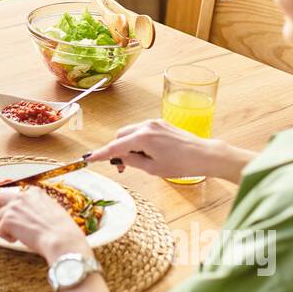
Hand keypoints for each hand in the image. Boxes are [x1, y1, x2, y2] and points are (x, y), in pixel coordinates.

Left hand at [0, 185, 90, 262]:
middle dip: (1, 209)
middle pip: (0, 197)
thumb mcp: (54, 210)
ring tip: (17, 235)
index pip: (18, 194)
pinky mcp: (8, 220)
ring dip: (5, 226)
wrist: (61, 239)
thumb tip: (35, 215)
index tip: (22, 216)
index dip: (18, 207)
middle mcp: (22, 196)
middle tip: (10, 221)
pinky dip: (6, 237)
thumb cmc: (62, 230)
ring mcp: (14, 207)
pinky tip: (17, 240)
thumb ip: (40, 207)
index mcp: (35, 193)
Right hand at [87, 119, 247, 182]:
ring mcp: (154, 123)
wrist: (204, 155)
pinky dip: (138, 141)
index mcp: (142, 137)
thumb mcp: (152, 168)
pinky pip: (142, 131)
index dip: (100, 154)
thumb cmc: (180, 164)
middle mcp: (146, 126)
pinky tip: (147, 153)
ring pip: (131, 133)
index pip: (115, 146)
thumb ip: (131, 161)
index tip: (88, 159)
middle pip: (120, 136)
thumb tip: (119, 158)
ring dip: (128, 145)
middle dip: (117, 150)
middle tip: (122, 167)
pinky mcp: (162, 124)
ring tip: (137, 161)